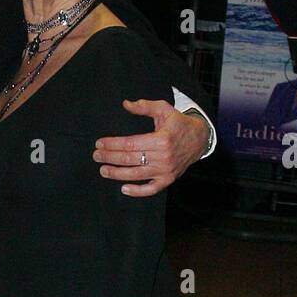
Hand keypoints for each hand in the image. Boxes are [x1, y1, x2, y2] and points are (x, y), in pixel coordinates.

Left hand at [93, 100, 209, 197]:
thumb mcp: (164, 109)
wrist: (200, 138)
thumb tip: (126, 104)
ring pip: (136, 175)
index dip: (112, 144)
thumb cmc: (178, 124)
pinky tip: (124, 188)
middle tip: (96, 156)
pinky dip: (137, 191)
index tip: (99, 143)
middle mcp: (163, 157)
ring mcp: (165, 170)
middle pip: (129, 159)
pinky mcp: (168, 179)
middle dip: (109, 158)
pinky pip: (151, 189)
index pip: (130, 144)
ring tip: (103, 170)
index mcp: (161, 139)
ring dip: (117, 174)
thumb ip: (144, 106)